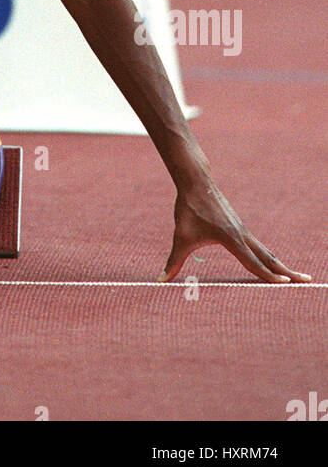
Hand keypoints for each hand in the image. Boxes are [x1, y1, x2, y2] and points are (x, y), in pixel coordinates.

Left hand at [158, 174, 310, 283]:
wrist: (196, 182)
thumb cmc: (188, 209)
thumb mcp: (181, 237)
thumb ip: (174, 261)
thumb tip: (160, 280)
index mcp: (231, 238)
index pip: (252, 262)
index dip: (267, 275)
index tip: (285, 285)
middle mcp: (242, 235)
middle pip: (268, 257)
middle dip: (287, 271)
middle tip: (306, 281)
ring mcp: (243, 230)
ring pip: (265, 251)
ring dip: (281, 264)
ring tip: (296, 276)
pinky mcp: (239, 227)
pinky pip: (258, 246)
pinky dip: (269, 256)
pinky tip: (272, 263)